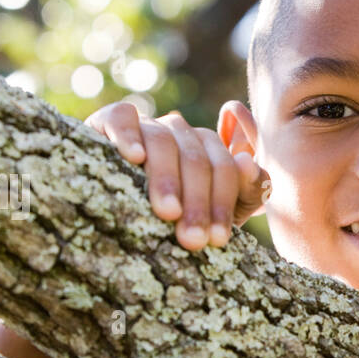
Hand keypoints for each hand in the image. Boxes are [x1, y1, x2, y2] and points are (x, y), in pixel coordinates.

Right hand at [84, 102, 268, 249]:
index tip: (217, 240)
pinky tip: (133, 157)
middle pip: (196, 159)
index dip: (223, 204)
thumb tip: (248, 163)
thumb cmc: (172, 218)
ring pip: (163, 142)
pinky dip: (128, 134)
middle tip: (192, 239)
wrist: (115, 210)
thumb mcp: (213, 214)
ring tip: (168, 212)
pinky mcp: (110, 120)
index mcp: (209, 149)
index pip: (225, 169)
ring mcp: (147, 125)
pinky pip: (122, 118)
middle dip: (197, 202)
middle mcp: (181, 131)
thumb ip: (246, 192)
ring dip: (167, 179)